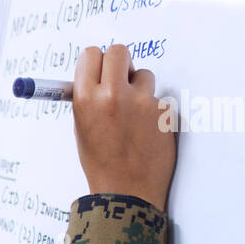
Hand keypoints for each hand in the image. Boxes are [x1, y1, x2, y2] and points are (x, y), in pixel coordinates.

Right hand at [72, 44, 176, 210]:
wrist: (127, 192)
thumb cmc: (102, 163)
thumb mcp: (82, 127)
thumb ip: (89, 98)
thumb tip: (99, 75)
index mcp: (86, 99)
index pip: (91, 54)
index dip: (97, 61)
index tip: (101, 70)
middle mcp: (112, 95)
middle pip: (118, 51)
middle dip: (120, 63)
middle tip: (121, 79)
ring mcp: (141, 101)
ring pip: (144, 74)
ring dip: (140, 88)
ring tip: (135, 115)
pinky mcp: (163, 110)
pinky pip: (159, 98)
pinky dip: (154, 110)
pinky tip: (147, 130)